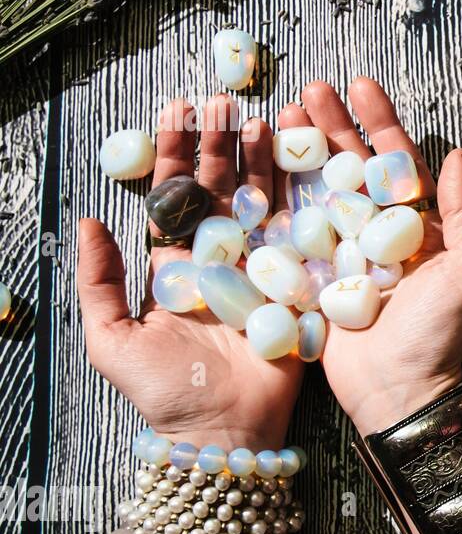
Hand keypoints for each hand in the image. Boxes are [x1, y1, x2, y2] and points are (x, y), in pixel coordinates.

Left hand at [76, 95, 302, 449]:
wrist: (224, 432)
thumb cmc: (163, 393)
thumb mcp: (111, 338)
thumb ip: (99, 281)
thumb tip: (89, 220)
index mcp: (178, 268)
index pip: (176, 199)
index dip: (176, 156)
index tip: (177, 113)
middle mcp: (221, 262)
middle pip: (220, 191)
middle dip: (220, 145)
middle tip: (222, 102)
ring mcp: (263, 270)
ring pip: (260, 202)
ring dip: (260, 160)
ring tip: (260, 119)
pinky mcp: (298, 286)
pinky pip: (300, 236)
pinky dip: (301, 198)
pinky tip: (300, 163)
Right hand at [279, 77, 461, 434]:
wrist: (396, 393)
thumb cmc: (439, 334)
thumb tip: (457, 155)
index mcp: (418, 226)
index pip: (397, 161)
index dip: (379, 122)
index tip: (360, 85)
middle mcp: (379, 232)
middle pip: (353, 167)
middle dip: (332, 127)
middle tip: (309, 90)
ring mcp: (342, 252)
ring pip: (319, 189)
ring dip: (301, 152)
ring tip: (280, 115)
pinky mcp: (311, 276)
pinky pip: (292, 230)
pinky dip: (276, 198)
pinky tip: (258, 165)